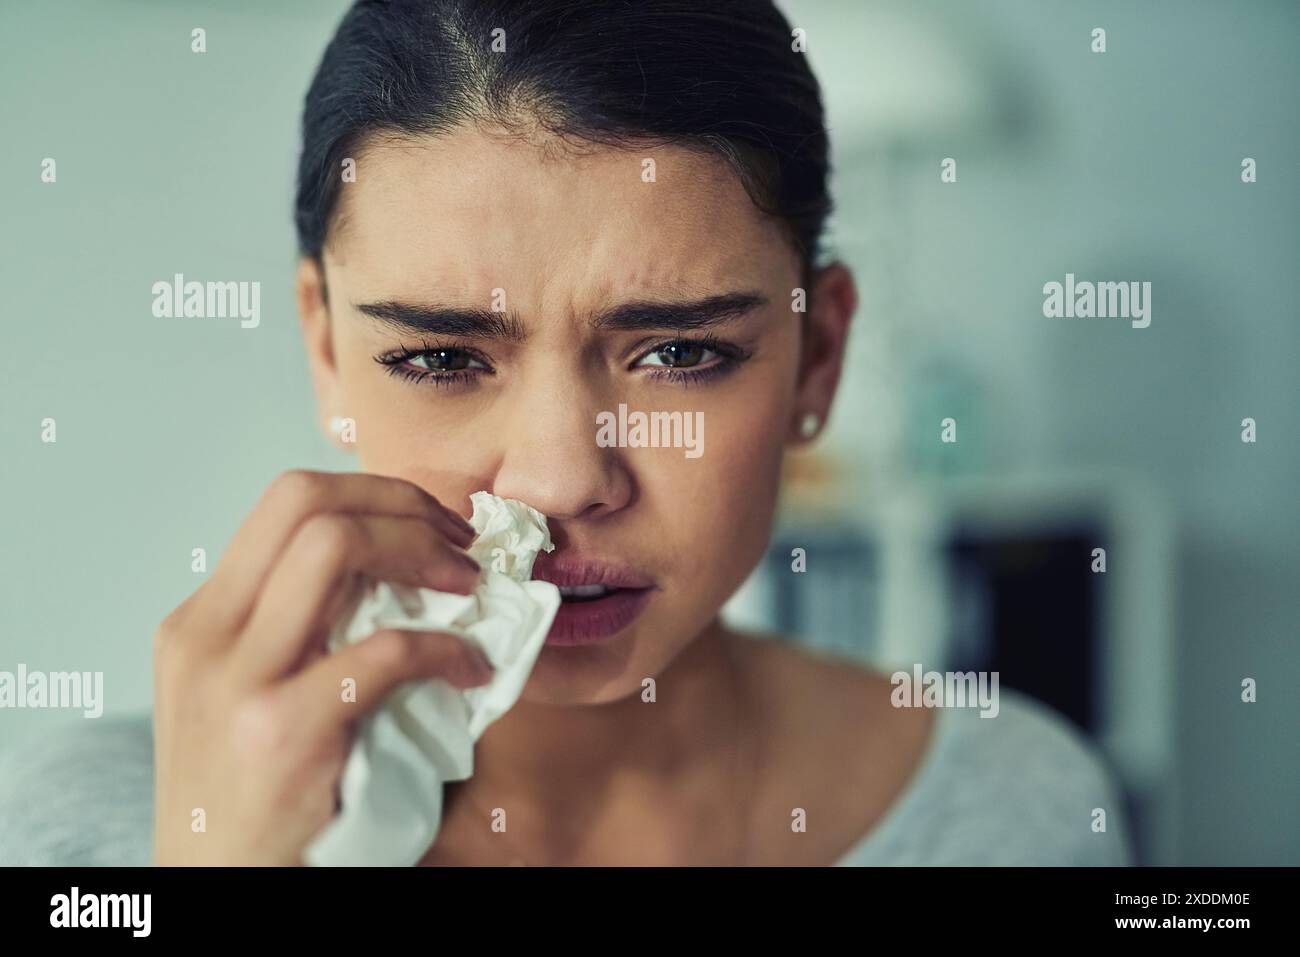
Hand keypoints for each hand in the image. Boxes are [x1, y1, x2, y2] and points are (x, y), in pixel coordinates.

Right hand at [152, 470, 491, 864]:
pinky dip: (444, 648)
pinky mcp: (282, 729)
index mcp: (200, 619)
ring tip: (466, 586)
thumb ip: (295, 633)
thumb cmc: (246, 796)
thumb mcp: (242, 697)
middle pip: (304, 500)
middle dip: (401, 501)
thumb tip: (402, 576)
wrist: (215, 888)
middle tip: (458, 544)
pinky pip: (384, 650)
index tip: (429, 522)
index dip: (373, 493)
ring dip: (420, 551)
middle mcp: (206, 633)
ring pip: (332, 546)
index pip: (285, 500)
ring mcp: (238, 678)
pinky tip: (469, 669)